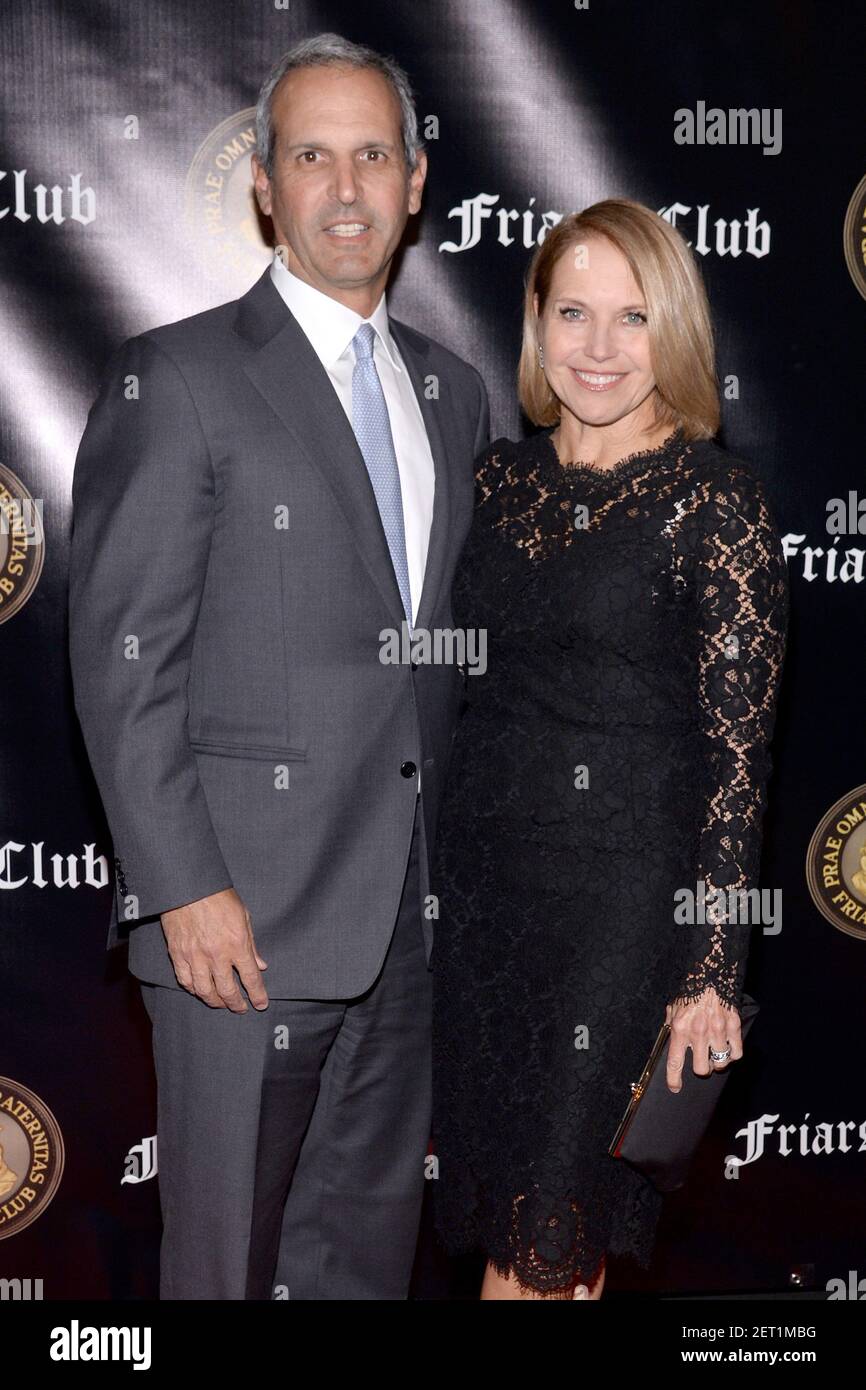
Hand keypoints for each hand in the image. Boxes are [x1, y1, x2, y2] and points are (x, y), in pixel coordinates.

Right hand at [160, 887, 268, 1010]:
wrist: (189, 886)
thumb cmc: (218, 897)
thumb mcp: (243, 916)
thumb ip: (251, 944)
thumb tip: (260, 965)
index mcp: (236, 944)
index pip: (250, 978)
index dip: (257, 995)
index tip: (261, 1004)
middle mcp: (216, 955)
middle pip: (227, 991)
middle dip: (236, 1004)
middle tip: (241, 1008)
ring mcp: (195, 957)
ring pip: (204, 991)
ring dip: (215, 1001)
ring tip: (221, 1003)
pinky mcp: (177, 954)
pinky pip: (185, 981)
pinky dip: (194, 990)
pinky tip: (200, 991)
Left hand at [664, 988, 742, 1092]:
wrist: (710, 972)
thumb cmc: (691, 990)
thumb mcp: (674, 1007)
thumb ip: (672, 1026)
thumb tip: (671, 1041)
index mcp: (680, 1028)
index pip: (674, 1061)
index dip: (674, 1079)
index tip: (675, 1087)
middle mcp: (698, 1033)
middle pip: (701, 1068)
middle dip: (701, 1069)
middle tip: (702, 1062)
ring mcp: (717, 1031)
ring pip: (720, 1063)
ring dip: (718, 1062)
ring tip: (716, 1054)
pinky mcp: (733, 1027)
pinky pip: (736, 1052)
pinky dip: (733, 1054)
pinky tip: (728, 1047)